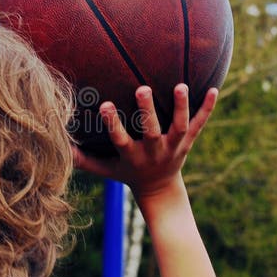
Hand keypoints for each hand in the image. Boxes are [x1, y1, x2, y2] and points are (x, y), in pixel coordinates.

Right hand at [74, 85, 217, 199]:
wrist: (159, 190)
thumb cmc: (127, 172)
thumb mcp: (105, 170)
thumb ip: (83, 159)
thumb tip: (61, 146)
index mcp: (132, 156)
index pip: (120, 139)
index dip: (113, 124)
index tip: (104, 105)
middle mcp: (154, 151)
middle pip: (152, 131)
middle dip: (147, 111)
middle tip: (143, 88)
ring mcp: (174, 146)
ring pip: (179, 126)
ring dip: (181, 106)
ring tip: (181, 85)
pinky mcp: (188, 142)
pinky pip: (200, 124)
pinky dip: (207, 108)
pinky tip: (215, 89)